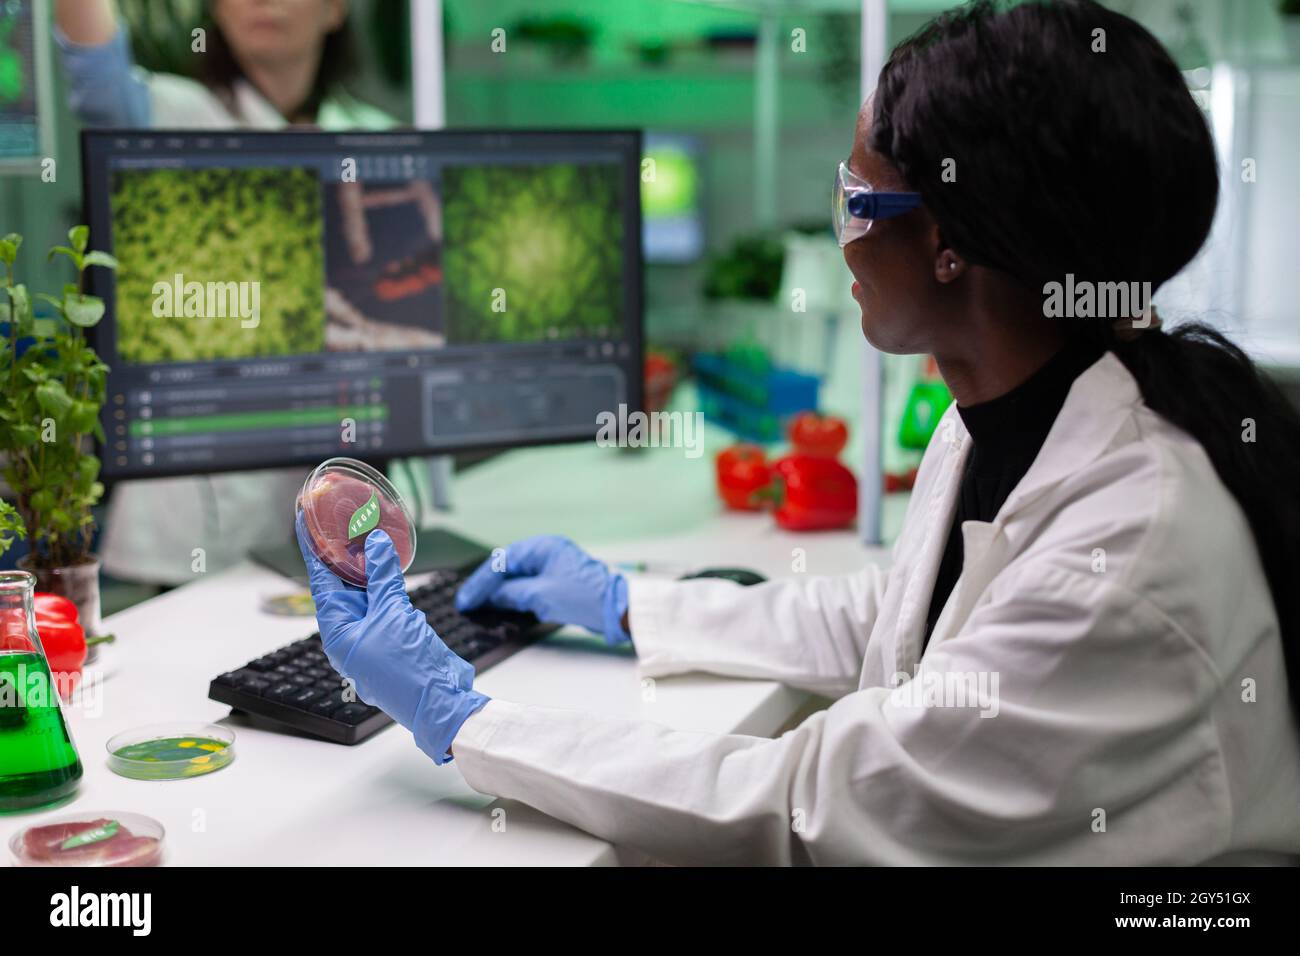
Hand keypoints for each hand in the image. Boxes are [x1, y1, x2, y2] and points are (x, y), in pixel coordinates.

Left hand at [296, 516, 487, 764]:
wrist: (442, 701)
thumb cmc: (408, 671)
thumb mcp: (393, 615)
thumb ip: (383, 577)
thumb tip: (373, 544)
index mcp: (338, 631)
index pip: (322, 581)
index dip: (315, 549)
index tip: (306, 521)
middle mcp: (352, 631)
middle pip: (342, 583)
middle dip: (343, 551)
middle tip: (340, 517)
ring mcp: (375, 632)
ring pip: (366, 590)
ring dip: (368, 564)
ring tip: (364, 530)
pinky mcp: (397, 632)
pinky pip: (387, 600)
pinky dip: (388, 580)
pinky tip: (390, 560)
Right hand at [455, 536, 629, 643]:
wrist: (617, 609)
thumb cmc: (585, 597)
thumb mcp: (542, 595)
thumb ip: (513, 593)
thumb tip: (493, 596)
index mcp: (542, 547)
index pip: (502, 562)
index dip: (481, 583)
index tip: (466, 600)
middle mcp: (546, 552)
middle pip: (507, 568)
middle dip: (486, 586)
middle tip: (467, 603)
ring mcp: (552, 567)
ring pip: (516, 578)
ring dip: (498, 592)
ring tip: (479, 607)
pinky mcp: (556, 582)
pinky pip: (528, 586)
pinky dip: (514, 596)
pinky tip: (503, 608)